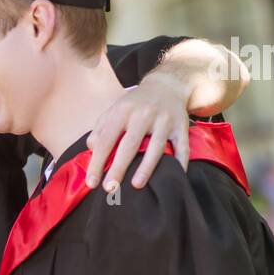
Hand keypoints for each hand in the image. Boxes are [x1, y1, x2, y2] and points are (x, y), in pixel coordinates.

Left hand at [86, 73, 189, 191]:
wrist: (167, 85)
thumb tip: (92, 150)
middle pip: (129, 145)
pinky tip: (174, 176)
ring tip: (136, 185)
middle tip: (109, 189)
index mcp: (123, 111)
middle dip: (118, 168)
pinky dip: (179, 162)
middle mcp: (143, 115)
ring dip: (146, 167)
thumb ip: (100, 129)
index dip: (97, 162)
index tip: (91, 182)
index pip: (106, 140)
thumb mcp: (114, 110)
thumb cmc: (135, 104)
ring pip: (156, 147)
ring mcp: (164, 121)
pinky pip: (182, 148)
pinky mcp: (181, 127)